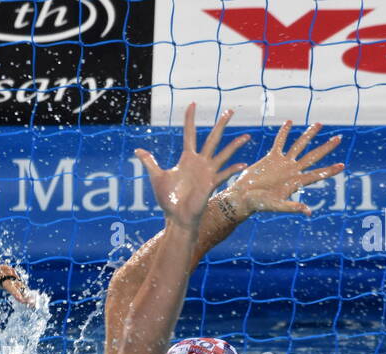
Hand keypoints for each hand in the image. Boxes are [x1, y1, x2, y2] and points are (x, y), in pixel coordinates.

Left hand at [135, 103, 249, 227]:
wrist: (176, 216)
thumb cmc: (168, 199)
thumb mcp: (156, 177)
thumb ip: (150, 162)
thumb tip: (137, 150)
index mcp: (187, 159)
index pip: (190, 133)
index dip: (190, 119)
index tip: (192, 104)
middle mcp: (200, 162)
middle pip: (212, 139)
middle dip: (221, 125)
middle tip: (230, 110)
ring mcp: (207, 172)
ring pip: (224, 154)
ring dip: (235, 145)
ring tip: (247, 135)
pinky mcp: (211, 184)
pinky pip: (225, 174)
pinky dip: (233, 169)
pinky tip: (243, 164)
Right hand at [219, 121, 343, 218]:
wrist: (243, 197)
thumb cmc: (259, 204)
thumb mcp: (276, 206)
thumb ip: (292, 207)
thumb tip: (308, 212)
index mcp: (296, 182)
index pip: (317, 174)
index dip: (329, 170)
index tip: (342, 166)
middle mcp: (292, 171)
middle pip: (313, 156)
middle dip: (326, 148)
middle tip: (339, 138)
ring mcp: (283, 163)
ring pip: (299, 145)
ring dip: (309, 135)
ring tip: (319, 124)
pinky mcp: (271, 158)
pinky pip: (279, 142)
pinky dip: (284, 133)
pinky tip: (289, 122)